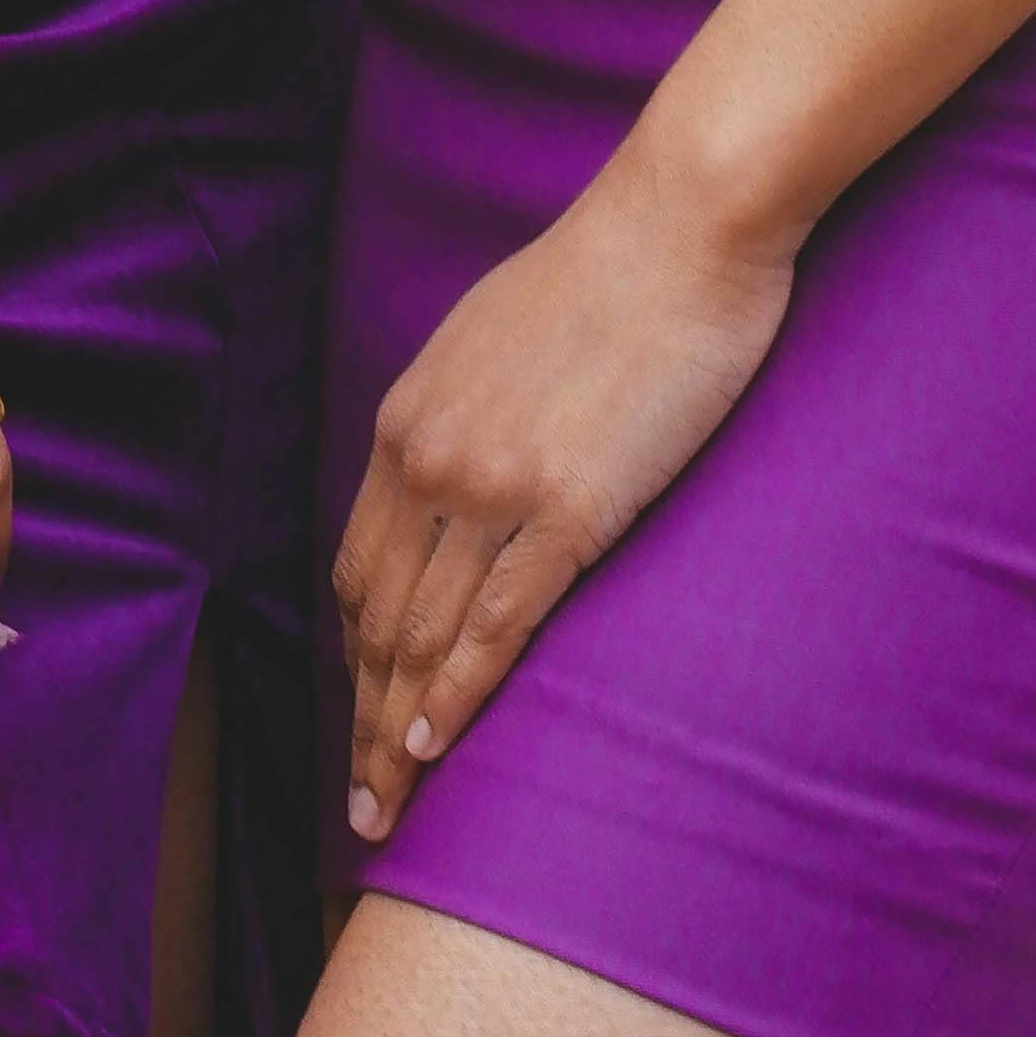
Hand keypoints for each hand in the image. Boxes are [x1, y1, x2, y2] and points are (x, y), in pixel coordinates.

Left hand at [334, 136, 796, 845]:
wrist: (680, 227)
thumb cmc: (608, 276)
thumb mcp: (493, 341)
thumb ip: (463, 415)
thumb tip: (458, 473)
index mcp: (410, 421)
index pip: (359, 571)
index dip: (355, 659)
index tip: (360, 721)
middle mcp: (431, 460)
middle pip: (377, 622)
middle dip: (362, 722)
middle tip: (362, 807)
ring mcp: (494, 487)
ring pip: (425, 638)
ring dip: (399, 734)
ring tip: (391, 809)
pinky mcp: (569, 510)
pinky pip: (496, 626)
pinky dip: (459, 696)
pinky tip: (438, 748)